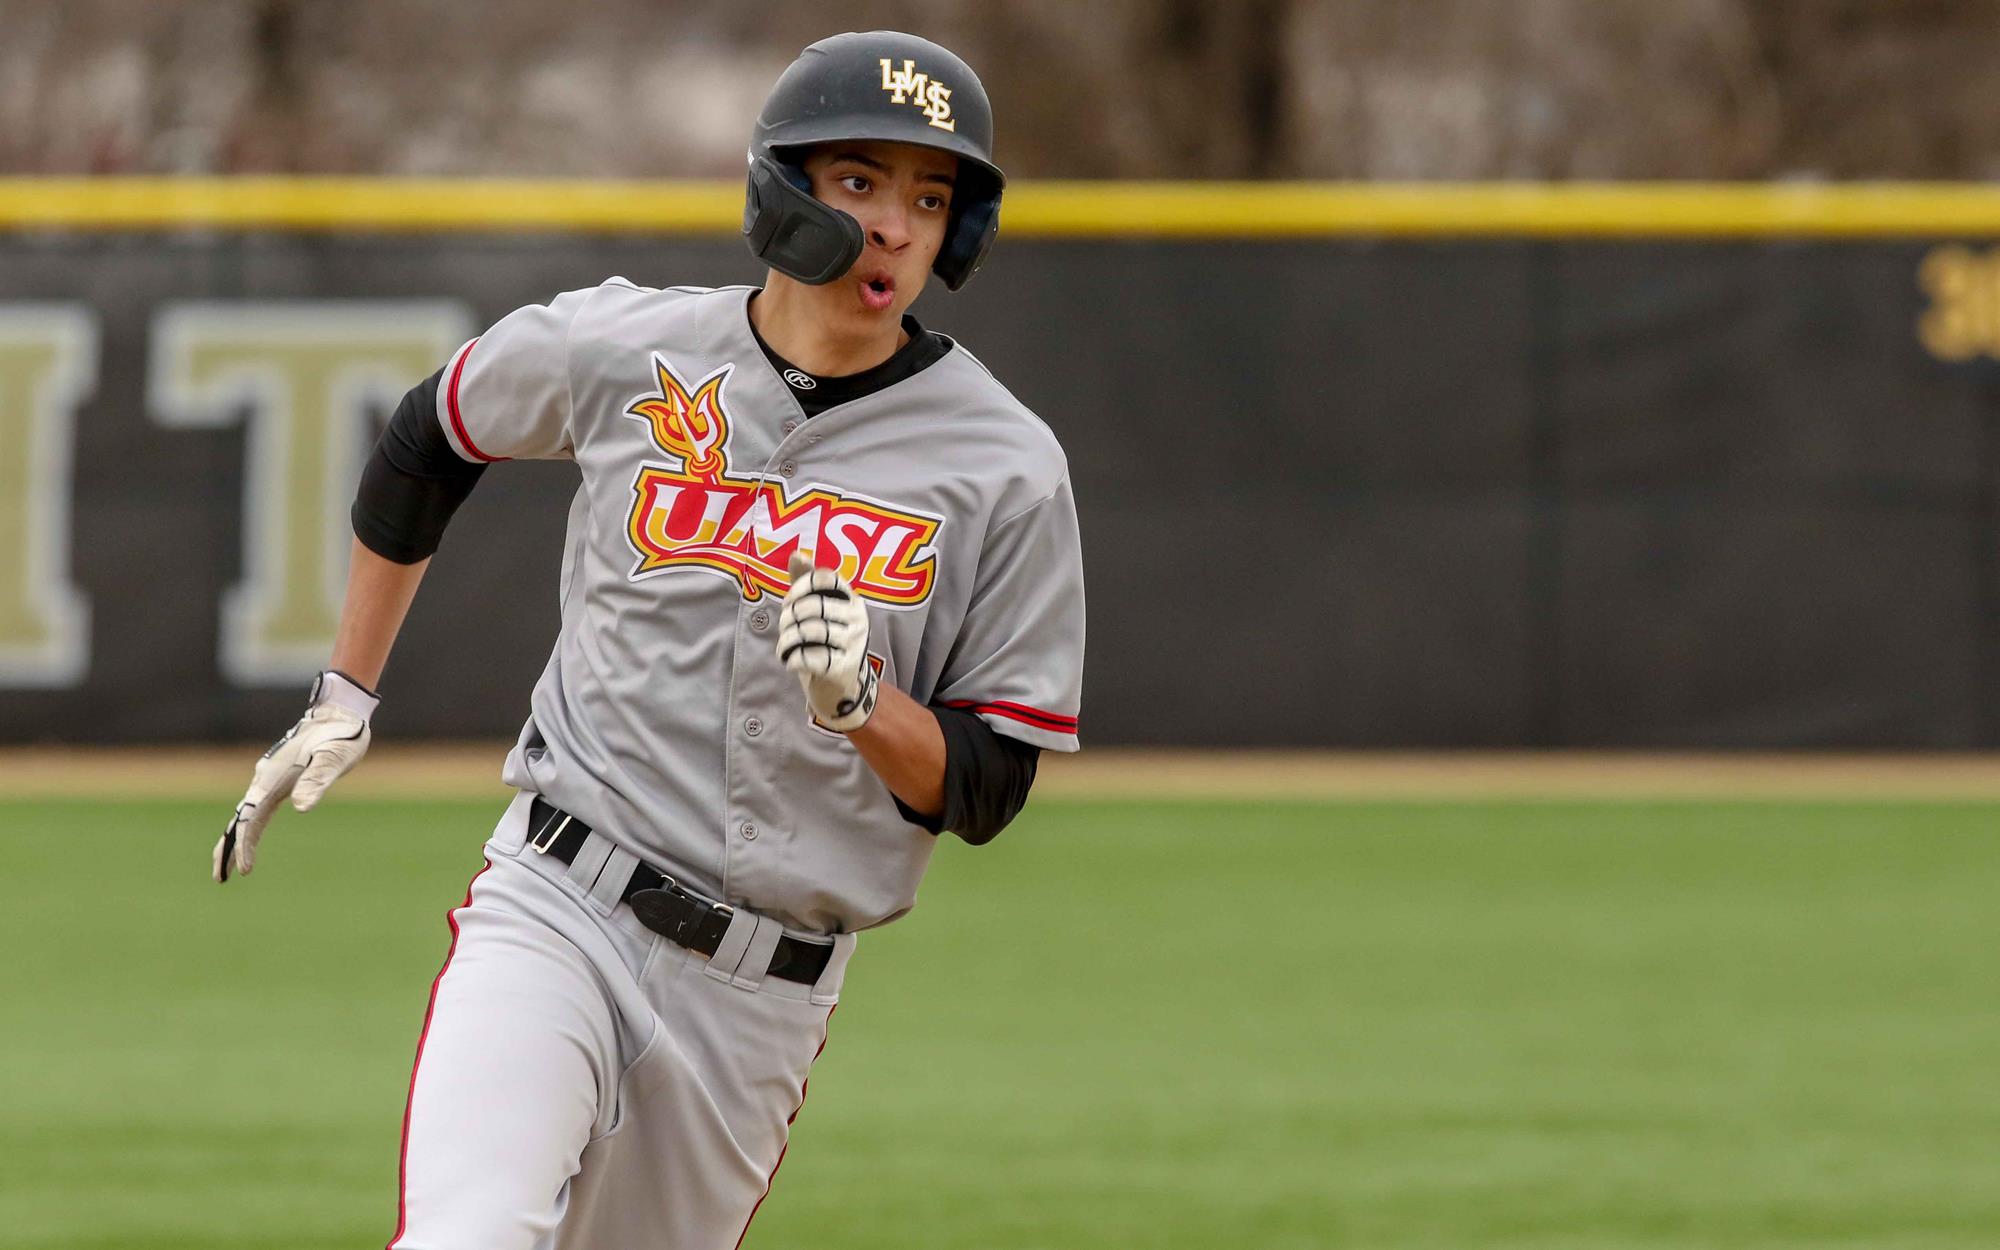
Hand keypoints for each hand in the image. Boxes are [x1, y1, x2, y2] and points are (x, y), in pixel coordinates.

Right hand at [212, 670, 378, 882]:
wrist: (339, 710)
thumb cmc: (340, 734)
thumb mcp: (333, 758)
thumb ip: (317, 781)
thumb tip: (302, 807)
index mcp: (273, 778)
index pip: (252, 817)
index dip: (245, 844)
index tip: (245, 869)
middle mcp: (266, 779)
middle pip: (240, 818)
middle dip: (228, 848)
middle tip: (219, 878)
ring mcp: (270, 778)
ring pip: (246, 813)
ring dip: (236, 839)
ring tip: (227, 867)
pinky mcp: (280, 777)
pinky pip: (258, 806)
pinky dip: (250, 825)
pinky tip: (249, 834)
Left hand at [777, 553, 877, 732]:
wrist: (841, 686)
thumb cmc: (826, 642)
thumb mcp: (818, 610)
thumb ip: (807, 581)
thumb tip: (798, 553)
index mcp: (852, 600)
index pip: (826, 577)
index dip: (800, 586)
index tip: (789, 601)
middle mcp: (858, 619)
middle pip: (813, 606)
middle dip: (788, 617)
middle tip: (785, 628)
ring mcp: (854, 644)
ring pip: (808, 632)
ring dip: (786, 641)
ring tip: (785, 647)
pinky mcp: (844, 668)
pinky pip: (808, 657)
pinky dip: (792, 659)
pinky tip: (791, 662)